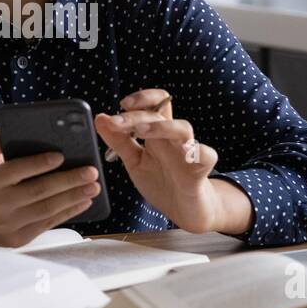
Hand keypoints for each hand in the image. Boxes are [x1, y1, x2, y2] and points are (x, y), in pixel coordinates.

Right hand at [0, 127, 100, 246]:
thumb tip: (5, 130)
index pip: (16, 171)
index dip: (39, 164)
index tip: (61, 156)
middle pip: (38, 192)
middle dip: (68, 181)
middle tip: (91, 172)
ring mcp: (6, 225)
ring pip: (46, 210)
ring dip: (73, 198)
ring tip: (93, 187)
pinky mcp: (17, 239)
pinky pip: (47, 224)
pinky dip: (68, 213)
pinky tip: (84, 201)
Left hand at [94, 88, 244, 234]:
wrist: (183, 209)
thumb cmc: (161, 182)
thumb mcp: (134, 161)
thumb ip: (119, 141)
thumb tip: (100, 119)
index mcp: (158, 134)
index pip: (155, 104)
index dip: (141, 98)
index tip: (122, 105)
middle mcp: (173, 138)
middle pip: (161, 113)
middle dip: (137, 115)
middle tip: (116, 123)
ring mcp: (188, 152)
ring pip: (183, 128)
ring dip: (161, 126)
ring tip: (140, 131)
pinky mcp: (201, 169)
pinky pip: (206, 155)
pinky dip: (197, 152)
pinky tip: (186, 153)